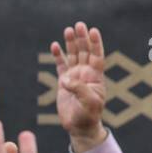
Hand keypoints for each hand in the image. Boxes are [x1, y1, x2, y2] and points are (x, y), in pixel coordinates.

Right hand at [52, 22, 107, 151]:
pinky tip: (54, 46)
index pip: (97, 55)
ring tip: (68, 30)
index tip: (93, 31)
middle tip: (78, 25)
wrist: (80, 127)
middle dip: (82, 38)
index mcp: (95, 76)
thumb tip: (66, 79)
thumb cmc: (88, 116)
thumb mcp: (89, 102)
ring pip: (72, 55)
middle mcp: (85, 73)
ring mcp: (74, 76)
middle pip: (84, 51)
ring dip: (71, 43)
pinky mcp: (64, 82)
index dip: (96, 43)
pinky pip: (60, 65)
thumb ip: (79, 89)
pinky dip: (57, 56)